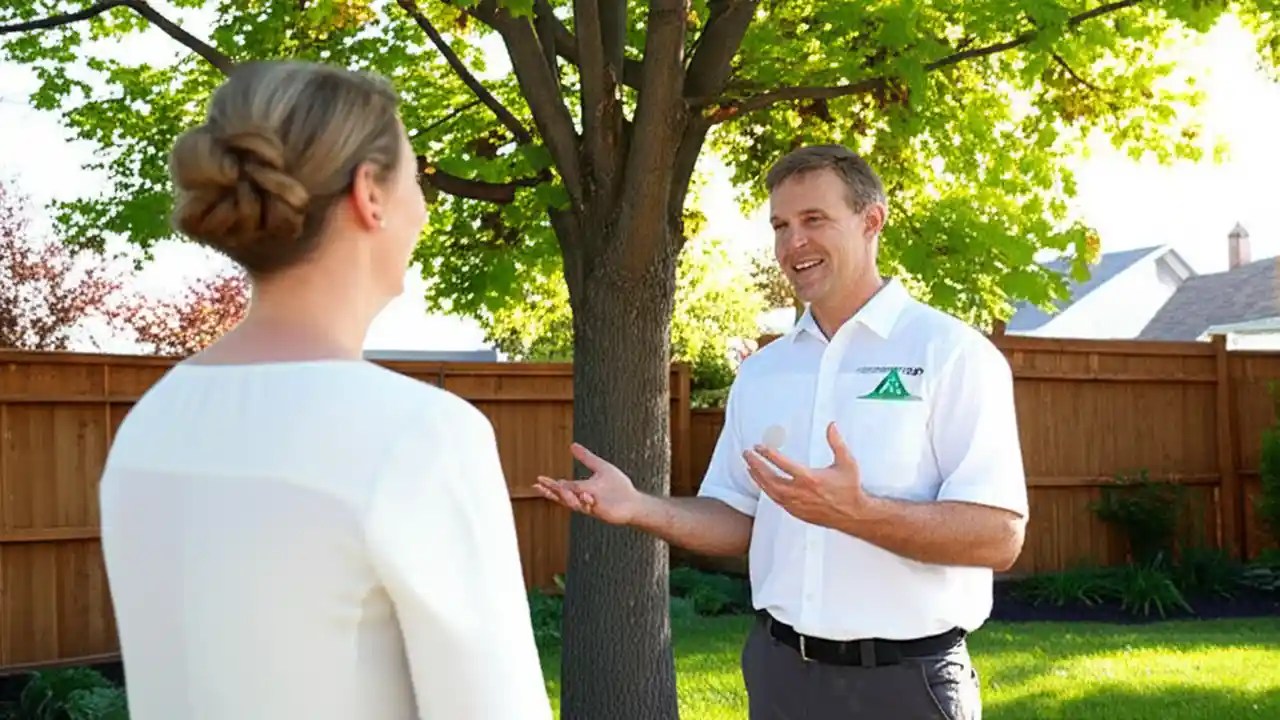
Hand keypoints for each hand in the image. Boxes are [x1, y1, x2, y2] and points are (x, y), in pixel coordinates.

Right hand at [534, 443, 645, 525]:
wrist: (633, 501)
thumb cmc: (618, 487)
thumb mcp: (600, 467)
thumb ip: (586, 458)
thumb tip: (572, 445)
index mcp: (581, 490)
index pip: (562, 487)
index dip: (550, 484)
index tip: (538, 480)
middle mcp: (583, 499)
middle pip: (563, 497)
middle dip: (551, 491)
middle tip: (540, 486)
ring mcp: (591, 506)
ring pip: (574, 503)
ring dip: (567, 496)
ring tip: (560, 488)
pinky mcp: (601, 511)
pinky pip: (590, 507)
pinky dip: (587, 500)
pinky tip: (586, 495)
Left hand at [743, 422, 871, 527]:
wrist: (852, 515)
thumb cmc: (849, 488)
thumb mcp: (847, 462)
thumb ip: (837, 443)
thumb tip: (831, 425)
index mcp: (810, 479)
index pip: (782, 464)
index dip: (768, 454)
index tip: (759, 446)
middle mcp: (799, 493)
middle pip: (770, 478)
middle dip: (756, 465)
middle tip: (747, 454)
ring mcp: (796, 504)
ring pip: (770, 490)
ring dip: (757, 477)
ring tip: (749, 466)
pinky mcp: (795, 512)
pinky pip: (775, 500)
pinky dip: (766, 489)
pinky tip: (761, 482)